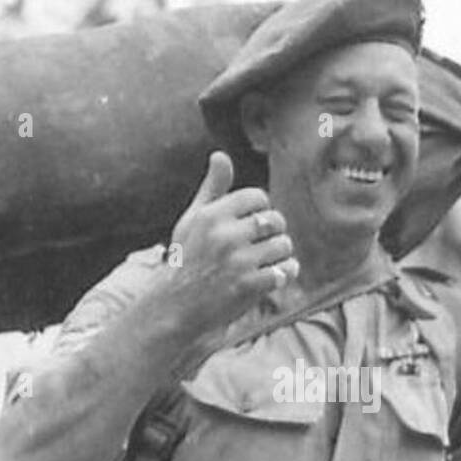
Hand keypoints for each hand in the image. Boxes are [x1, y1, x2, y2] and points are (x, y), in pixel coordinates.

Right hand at [165, 151, 299, 333]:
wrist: (175, 306)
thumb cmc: (186, 259)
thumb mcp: (193, 221)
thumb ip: (212, 189)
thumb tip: (220, 155)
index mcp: (213, 214)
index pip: (258, 197)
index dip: (260, 211)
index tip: (251, 226)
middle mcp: (225, 235)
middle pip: (275, 220)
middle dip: (273, 233)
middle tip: (262, 246)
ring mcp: (238, 261)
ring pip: (284, 245)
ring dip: (281, 255)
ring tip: (266, 263)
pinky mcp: (249, 286)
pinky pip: (285, 270)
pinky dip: (285, 274)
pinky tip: (273, 277)